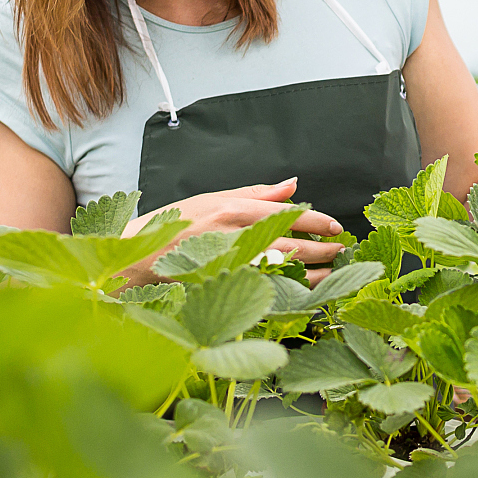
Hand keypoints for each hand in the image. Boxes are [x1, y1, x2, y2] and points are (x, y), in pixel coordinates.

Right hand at [124, 177, 347, 283]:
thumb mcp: (212, 199)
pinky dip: (288, 293)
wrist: (135, 258)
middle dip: (322, 249)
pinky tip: (304, 293)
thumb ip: (255, 194)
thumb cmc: (173, 226)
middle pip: (291, 244)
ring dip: (313, 274)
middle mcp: (233, 236)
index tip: (335, 226)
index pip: (287, 214)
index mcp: (232, 210)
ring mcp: (229, 266)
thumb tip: (293, 185)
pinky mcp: (223, 290)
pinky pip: (264, 292)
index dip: (316, 221)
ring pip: (283, 271)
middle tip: (341, 251)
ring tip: (333, 272)